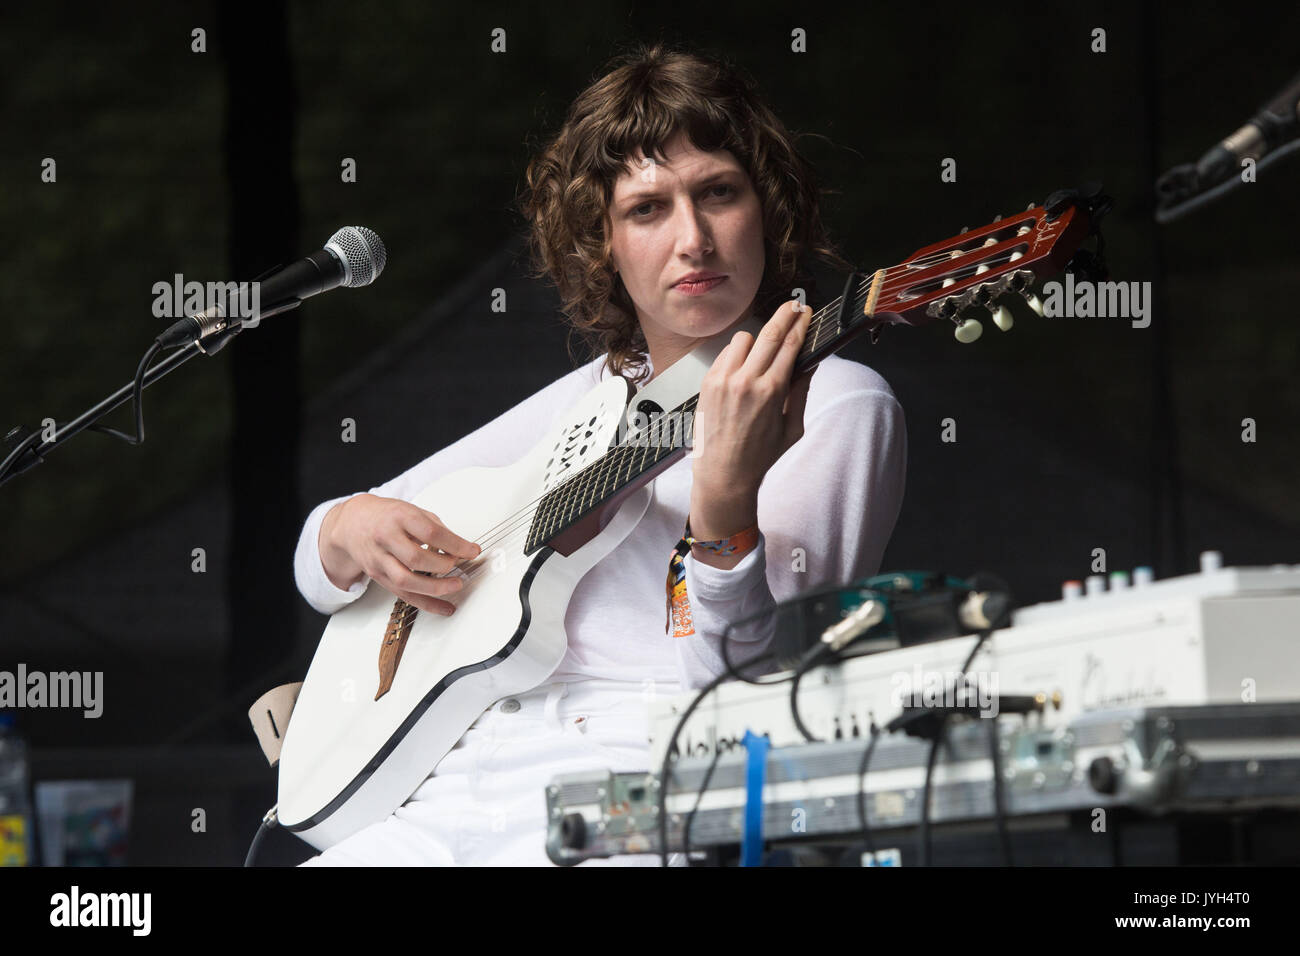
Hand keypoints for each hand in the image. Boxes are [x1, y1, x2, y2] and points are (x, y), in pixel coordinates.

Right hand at [319, 493, 480, 614]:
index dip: (456, 544)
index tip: (473, 550)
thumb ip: (435, 528)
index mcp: (399, 517)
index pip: (431, 532)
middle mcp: (386, 538)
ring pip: (406, 580)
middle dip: (443, 565)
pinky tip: (444, 607)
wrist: (352, 524)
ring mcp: (379, 560)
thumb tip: (461, 547)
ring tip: (456, 585)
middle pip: (416, 558)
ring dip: (436, 587)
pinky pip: (403, 595)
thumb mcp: (412, 511)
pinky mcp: (378, 577)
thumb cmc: (386, 516)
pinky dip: (427, 604)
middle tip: (459, 564)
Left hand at [689, 299, 813, 541]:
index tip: (807, 312)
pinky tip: (744, 364)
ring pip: (744, 338)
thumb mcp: (791, 427)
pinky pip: (725, 353)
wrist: (723, 473)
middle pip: (770, 333)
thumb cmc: (760, 455)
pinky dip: (737, 354)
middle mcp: (746, 381)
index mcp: (771, 391)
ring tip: (763, 350)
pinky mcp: (708, 382)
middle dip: (785, 314)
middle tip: (794, 304)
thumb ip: (801, 391)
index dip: (801, 324)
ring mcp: (723, 380)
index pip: (790, 345)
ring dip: (757, 339)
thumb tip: (811, 362)